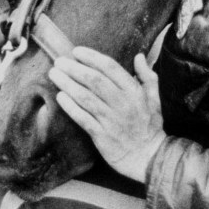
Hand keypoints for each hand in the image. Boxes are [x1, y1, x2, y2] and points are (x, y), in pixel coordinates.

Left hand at [48, 46, 164, 183]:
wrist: (148, 157)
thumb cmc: (149, 126)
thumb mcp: (154, 99)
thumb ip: (147, 76)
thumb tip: (138, 56)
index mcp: (134, 92)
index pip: (110, 68)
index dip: (91, 57)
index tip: (76, 51)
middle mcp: (122, 103)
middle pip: (94, 80)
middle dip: (74, 68)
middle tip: (59, 61)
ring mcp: (111, 120)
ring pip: (85, 97)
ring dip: (67, 84)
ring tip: (54, 74)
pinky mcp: (101, 135)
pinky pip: (82, 118)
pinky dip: (70, 106)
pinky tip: (60, 96)